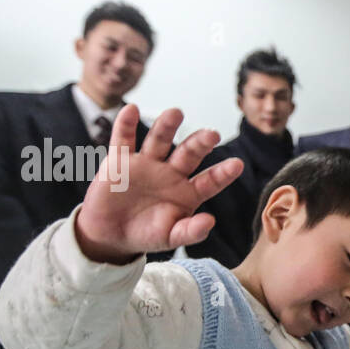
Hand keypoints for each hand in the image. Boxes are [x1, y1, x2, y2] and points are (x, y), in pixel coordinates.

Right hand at [74, 105, 243, 264]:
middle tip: (212, 134)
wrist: (111, 234)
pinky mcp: (121, 160)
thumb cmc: (146, 235)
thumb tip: (210, 222)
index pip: (210, 180)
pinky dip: (126, 124)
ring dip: (167, 126)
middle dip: (200, 143)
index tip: (238, 165)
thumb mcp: (170, 238)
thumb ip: (190, 231)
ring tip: (176, 113)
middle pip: (188, 154)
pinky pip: (124, 139)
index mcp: (188, 191)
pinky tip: (131, 110)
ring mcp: (147, 163)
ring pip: (159, 140)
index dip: (223, 173)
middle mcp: (171, 173)